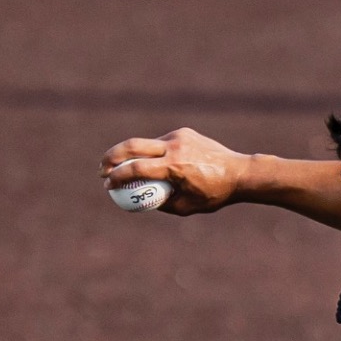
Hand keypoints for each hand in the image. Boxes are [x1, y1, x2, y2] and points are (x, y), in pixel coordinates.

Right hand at [100, 127, 250, 215]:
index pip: (137, 168)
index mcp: (175, 167)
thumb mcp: (186, 207)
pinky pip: (162, 143)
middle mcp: (174, 148)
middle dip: (112, 156)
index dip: (118, 176)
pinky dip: (154, 153)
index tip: (107, 185)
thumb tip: (139, 201)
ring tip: (122, 167)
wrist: (239, 172)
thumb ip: (161, 204)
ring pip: (147, 143)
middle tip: (101, 169)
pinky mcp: (183, 132)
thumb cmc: (214, 194)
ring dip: (132, 154)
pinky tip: (158, 164)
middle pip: (133, 145)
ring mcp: (178, 137)